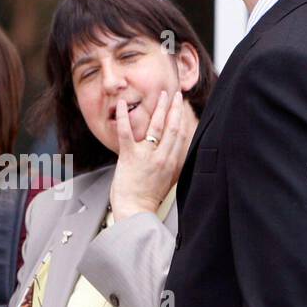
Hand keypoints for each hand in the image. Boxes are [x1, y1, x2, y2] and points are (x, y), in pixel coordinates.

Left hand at [109, 90, 196, 221]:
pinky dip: (125, 117)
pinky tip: (123, 104)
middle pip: (172, 127)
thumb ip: (173, 165)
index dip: (183, 119)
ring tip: (161, 95)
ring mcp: (147, 156)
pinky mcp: (130, 156)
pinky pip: (127, 132)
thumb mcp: (168, 181)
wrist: (135, 211)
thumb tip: (176, 154)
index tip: (183, 108)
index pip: (181, 136)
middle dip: (175, 108)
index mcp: (172, 163)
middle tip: (176, 95)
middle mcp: (162, 157)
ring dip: (160, 107)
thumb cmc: (148, 199)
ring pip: (156, 126)